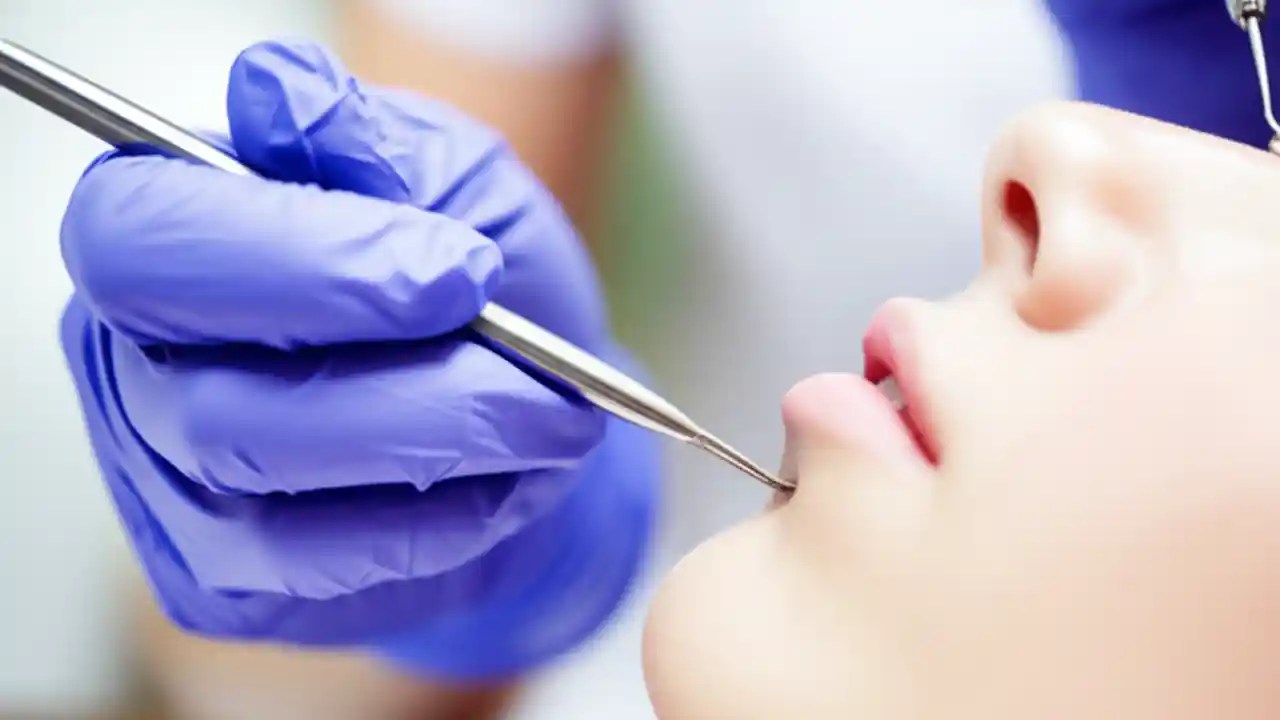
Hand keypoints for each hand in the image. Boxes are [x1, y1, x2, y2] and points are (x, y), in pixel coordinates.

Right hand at [59, 39, 656, 676]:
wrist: (515, 411)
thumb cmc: (468, 279)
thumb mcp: (446, 179)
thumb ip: (369, 140)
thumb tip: (273, 87)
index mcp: (161, 232)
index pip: (151, 241)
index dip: (301, 261)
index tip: (457, 275)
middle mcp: (133, 363)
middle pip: (213, 393)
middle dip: (406, 384)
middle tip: (541, 377)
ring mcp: (168, 484)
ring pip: (279, 490)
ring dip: (444, 451)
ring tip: (552, 420)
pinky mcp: (223, 578)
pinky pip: (321, 569)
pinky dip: (438, 527)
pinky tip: (501, 486)